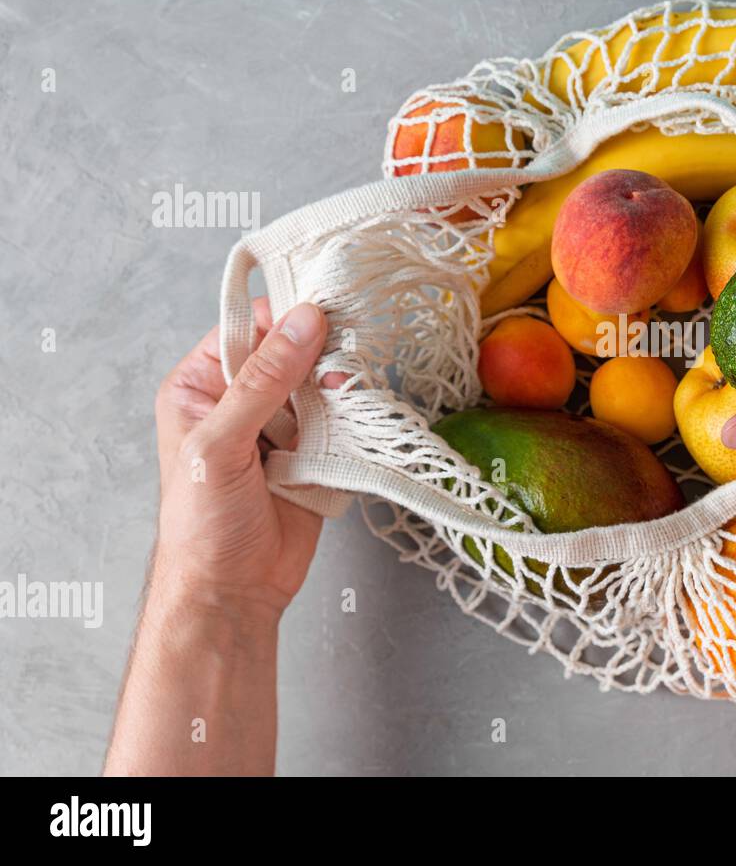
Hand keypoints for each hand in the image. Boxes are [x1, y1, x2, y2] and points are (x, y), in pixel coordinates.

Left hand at [106, 299, 331, 775]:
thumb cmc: (203, 523)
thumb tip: (305, 320)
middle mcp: (241, 400)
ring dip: (342, 391)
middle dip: (323, 355)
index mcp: (201, 385)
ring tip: (351, 400)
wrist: (232, 594)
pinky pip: (343, 421)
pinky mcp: (315, 453)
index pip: (249, 328)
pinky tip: (360, 423)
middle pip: (293, 352)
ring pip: (324, 385)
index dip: (286, 320)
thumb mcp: (222, 444)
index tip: (326, 315)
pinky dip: (355, 421)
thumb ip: (264, 380)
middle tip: (347, 363)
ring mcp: (281, 427)